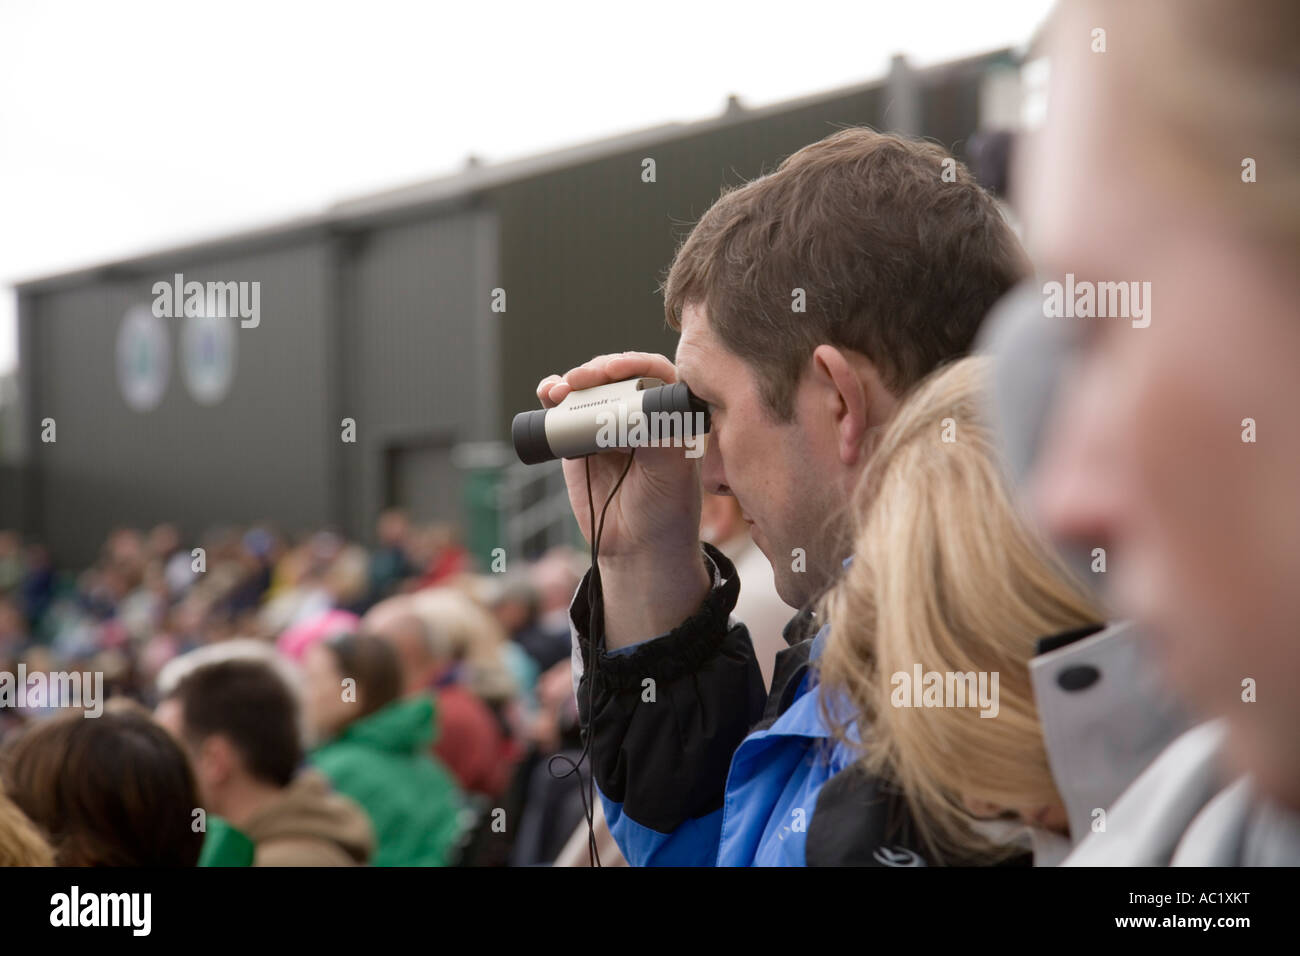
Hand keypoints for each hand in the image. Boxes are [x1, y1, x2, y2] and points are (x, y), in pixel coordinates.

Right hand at [535, 352, 710, 646]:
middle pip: (615, 376)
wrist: (637, 547)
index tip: (617, 371)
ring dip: (571, 382)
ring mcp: (605, 425)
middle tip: (582, 380)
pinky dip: (552, 397)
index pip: (654, 373)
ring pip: (587, 390)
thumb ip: (660, 436)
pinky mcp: (577, 441)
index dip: (634, 364)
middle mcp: (637, 414)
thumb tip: (639, 405)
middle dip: (596, 372)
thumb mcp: (672, 471)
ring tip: (559, 391)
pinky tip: (548, 394)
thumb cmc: (666, 508)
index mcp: (668, 414)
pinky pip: (563, 412)